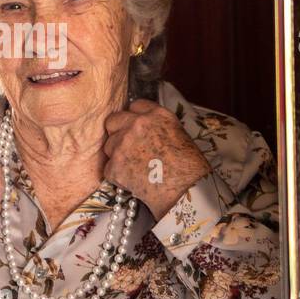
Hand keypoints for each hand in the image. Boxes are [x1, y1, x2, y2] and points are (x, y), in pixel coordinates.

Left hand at [104, 99, 210, 220]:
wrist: (187, 192)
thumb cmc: (190, 168)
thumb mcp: (179, 135)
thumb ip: (158, 126)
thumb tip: (147, 130)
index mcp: (157, 115)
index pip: (135, 105)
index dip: (135, 117)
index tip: (137, 126)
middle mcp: (137, 124)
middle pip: (113, 120)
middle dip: (118, 131)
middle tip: (130, 146)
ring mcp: (122, 145)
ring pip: (109, 145)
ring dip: (118, 154)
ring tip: (135, 167)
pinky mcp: (114, 166)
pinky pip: (109, 168)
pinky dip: (118, 175)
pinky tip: (134, 180)